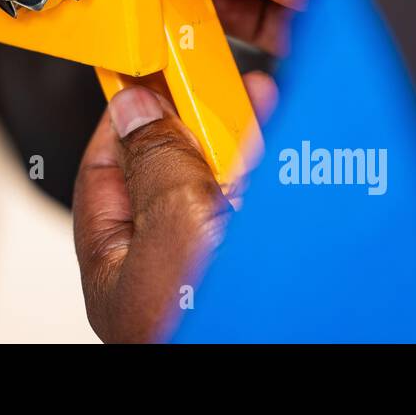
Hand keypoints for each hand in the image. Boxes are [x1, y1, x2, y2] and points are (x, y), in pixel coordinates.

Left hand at [73, 77, 276, 342]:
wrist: (312, 338)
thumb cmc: (226, 322)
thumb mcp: (176, 217)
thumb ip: (156, 158)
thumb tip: (135, 108)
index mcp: (120, 272)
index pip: (103, 173)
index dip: (122, 118)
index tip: (143, 76)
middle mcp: (168, 278)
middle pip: (169, 177)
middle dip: (195, 124)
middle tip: (210, 83)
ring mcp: (220, 274)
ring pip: (223, 190)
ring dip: (241, 141)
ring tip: (259, 100)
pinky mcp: (270, 269)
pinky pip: (265, 212)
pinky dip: (277, 172)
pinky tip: (291, 145)